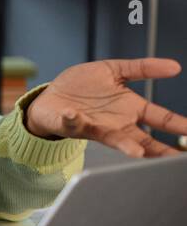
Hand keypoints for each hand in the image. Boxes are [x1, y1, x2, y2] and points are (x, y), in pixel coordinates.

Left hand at [24, 58, 185, 156]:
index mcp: (131, 109)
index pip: (162, 119)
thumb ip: (142, 68)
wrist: (51, 95)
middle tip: (176, 159)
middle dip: (160, 151)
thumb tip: (175, 66)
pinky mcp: (71, 124)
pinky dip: (73, 120)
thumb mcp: (115, 70)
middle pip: (144, 141)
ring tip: (136, 152)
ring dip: (125, 145)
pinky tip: (73, 115)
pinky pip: (74, 123)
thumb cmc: (83, 86)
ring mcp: (95, 126)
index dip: (180, 126)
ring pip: (114, 140)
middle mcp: (117, 123)